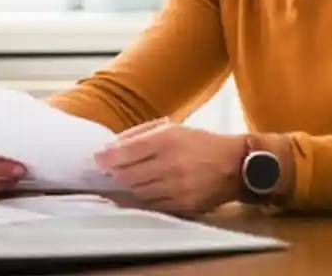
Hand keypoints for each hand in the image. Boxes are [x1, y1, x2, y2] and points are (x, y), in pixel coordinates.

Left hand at [93, 119, 244, 216]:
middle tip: (107, 171)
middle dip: (114, 173)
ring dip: (126, 187)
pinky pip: (152, 204)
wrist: (235, 165)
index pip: (126, 151)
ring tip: (124, 180)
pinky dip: (141, 199)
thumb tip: (111, 146)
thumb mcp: (172, 127)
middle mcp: (170, 163)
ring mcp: (177, 187)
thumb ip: (140, 134)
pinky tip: (138, 192)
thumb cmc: (200, 143)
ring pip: (137, 191)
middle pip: (128, 174)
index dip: (107, 157)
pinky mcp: (183, 205)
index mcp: (167, 139)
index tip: (97, 159)